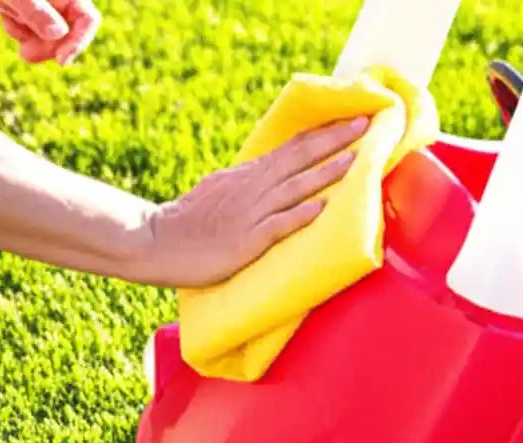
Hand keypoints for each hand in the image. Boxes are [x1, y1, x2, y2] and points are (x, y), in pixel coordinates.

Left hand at [0, 0, 99, 64]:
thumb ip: (37, 11)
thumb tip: (59, 33)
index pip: (87, 20)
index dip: (77, 42)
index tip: (60, 61)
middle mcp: (61, 0)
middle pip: (67, 33)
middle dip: (46, 46)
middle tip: (25, 55)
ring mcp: (46, 5)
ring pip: (45, 33)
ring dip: (26, 33)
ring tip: (5, 10)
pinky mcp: (30, 9)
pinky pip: (28, 28)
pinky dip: (15, 25)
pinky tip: (3, 8)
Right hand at [136, 116, 370, 288]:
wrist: (156, 242)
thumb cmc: (192, 221)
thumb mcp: (224, 189)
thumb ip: (253, 181)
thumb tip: (280, 171)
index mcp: (249, 174)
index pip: (292, 146)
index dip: (323, 132)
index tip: (351, 119)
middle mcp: (253, 187)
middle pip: (299, 157)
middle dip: (334, 140)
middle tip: (365, 125)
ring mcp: (251, 212)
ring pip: (295, 187)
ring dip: (326, 173)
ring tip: (355, 161)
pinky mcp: (246, 240)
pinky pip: (277, 225)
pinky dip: (298, 215)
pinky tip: (319, 208)